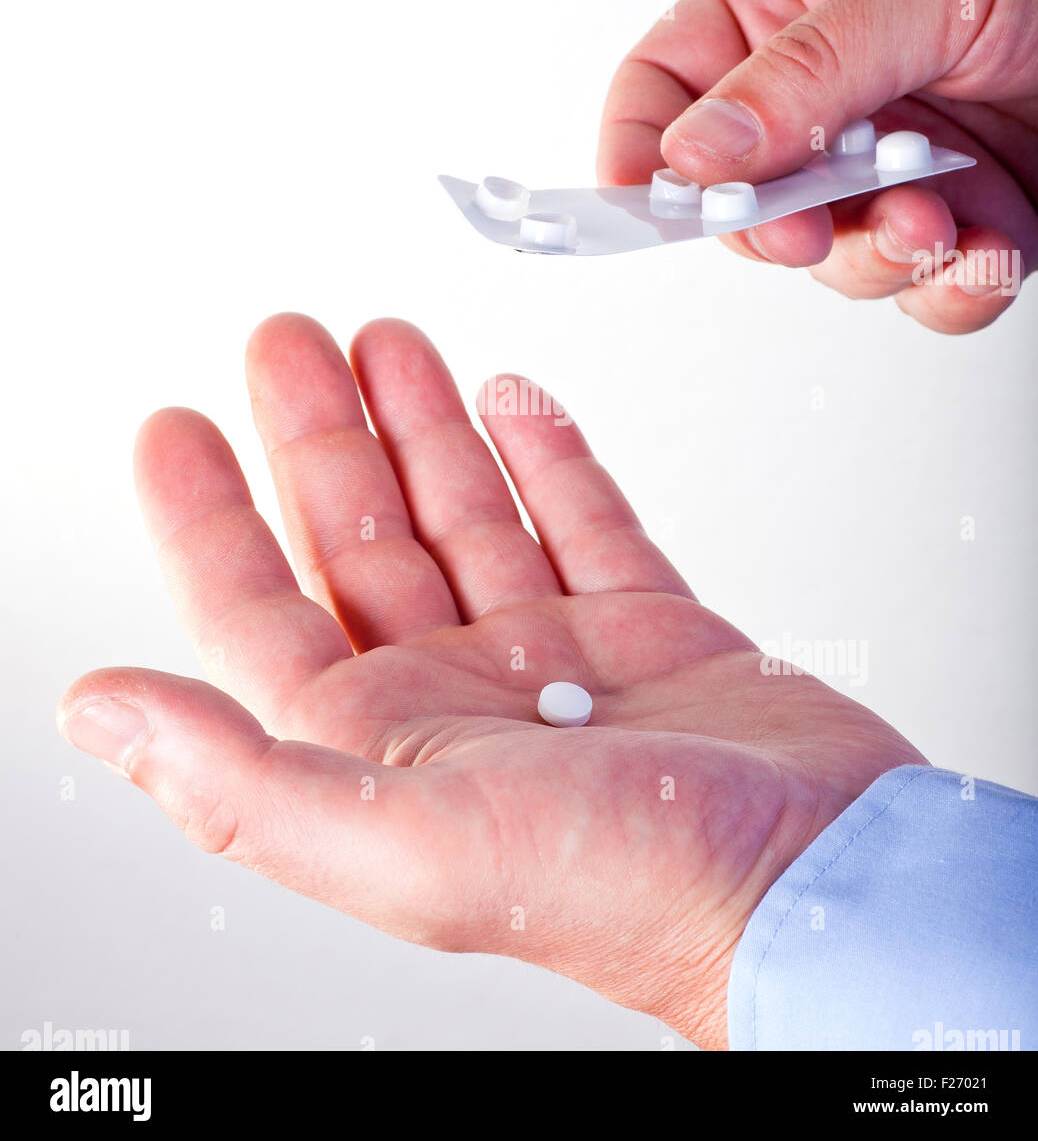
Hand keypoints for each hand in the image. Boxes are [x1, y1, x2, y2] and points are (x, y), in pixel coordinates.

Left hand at [59, 313, 921, 1047]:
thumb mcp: (406, 843)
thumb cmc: (631, 894)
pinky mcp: (648, 630)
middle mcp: (459, 701)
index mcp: (384, 749)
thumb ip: (242, 777)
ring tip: (386, 342)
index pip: (261, 612)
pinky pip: (578, 520)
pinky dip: (540, 456)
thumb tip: (98, 709)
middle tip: (287, 340)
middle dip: (319, 434)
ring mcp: (557, 660)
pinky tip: (505, 401)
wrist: (820, 884)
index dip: (208, 518)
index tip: (177, 426)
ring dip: (420, 427)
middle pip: (362, 542)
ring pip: (465, 515)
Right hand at [599, 0, 1037, 333]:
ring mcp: (890, 164)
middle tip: (810, 225)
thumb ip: (805, 72)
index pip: (663, 90)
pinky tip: (985, 246)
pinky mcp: (962, 217)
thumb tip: (695, 152)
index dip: (641, 157)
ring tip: (934, 218)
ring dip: (880, 259)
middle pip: (741, 201)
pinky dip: (954, 288)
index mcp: (782, 5)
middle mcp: (824, 95)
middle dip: (783, 226)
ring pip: (834, 260)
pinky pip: (927, 290)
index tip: (655, 210)